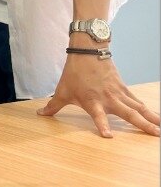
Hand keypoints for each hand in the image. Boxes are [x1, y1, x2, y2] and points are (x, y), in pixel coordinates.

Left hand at [37, 53, 159, 136]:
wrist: (87, 51)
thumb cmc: (74, 73)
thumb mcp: (61, 90)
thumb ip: (53, 106)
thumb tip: (40, 114)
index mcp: (92, 101)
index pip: (98, 116)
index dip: (102, 125)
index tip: (108, 136)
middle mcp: (108, 99)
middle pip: (128, 113)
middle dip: (142, 124)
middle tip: (155, 134)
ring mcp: (118, 94)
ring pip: (138, 107)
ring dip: (151, 117)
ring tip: (160, 129)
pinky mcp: (124, 88)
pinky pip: (137, 101)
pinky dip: (147, 108)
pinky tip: (156, 117)